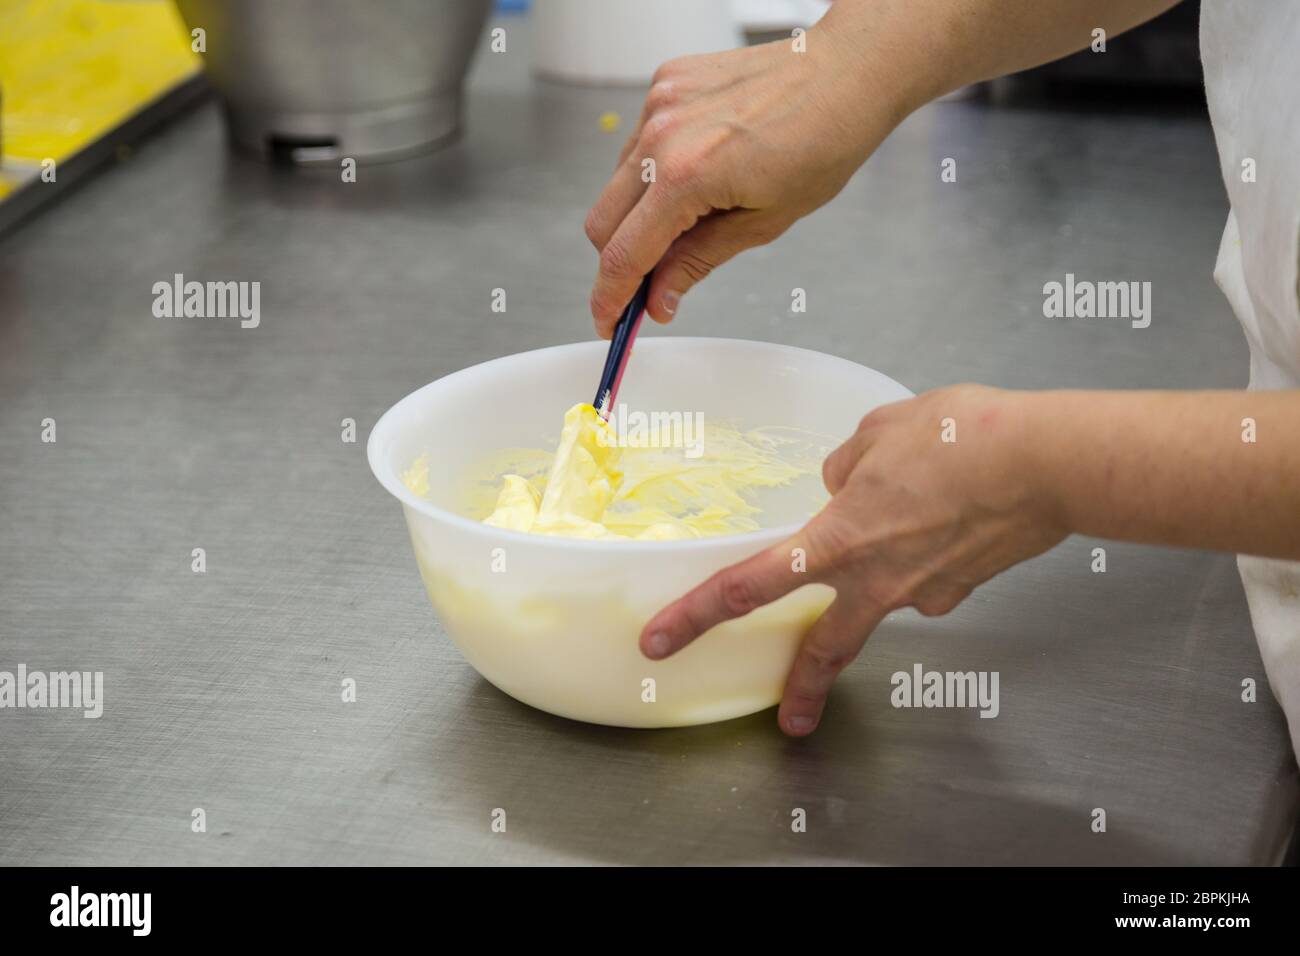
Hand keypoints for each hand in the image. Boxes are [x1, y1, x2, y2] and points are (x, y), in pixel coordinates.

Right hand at [584, 24, 911, 336]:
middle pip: (602, 222)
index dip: (609, 298)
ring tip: (693, 218)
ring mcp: (658, 102)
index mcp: (684, 175)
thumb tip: (659, 301)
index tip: (608, 322)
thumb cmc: (822, 141)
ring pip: (617, 183)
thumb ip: (696, 263)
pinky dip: (654, 170)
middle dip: (620, 259)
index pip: (622, 254)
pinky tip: (697, 171)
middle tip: (650, 284)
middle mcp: (660, 134)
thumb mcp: (762, 224)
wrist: (846, 74)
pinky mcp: (665, 82)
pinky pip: (638, 143)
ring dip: (638, 214)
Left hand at [639, 385, 1067, 734]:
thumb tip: (845, 486)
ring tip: (909, 525)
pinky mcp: (961, 590)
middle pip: (824, 647)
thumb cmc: (961, 438)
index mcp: (838, 540)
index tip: (662, 642)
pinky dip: (925, 553)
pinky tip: (949, 519)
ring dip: (879, 584)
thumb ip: (846, 464)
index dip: (695, 616)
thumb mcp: (880, 432)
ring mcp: (922, 593)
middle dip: (803, 689)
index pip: (747, 585)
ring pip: (882, 604)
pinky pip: (926, 577)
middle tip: (789, 719)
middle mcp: (876, 580)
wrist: (1046, 463)